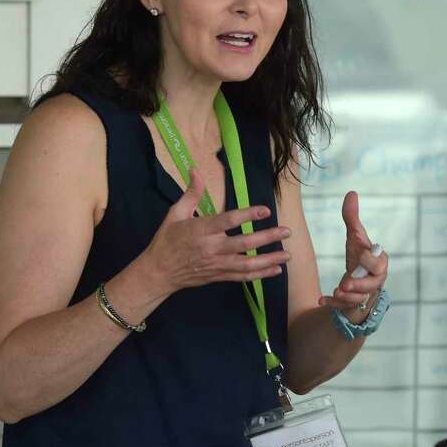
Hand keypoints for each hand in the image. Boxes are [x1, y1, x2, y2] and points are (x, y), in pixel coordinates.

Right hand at [141, 168, 291, 293]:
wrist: (158, 272)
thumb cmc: (166, 241)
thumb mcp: (175, 214)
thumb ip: (191, 193)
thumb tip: (195, 170)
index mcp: (201, 230)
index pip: (228, 221)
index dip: (248, 215)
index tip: (265, 210)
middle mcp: (212, 248)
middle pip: (244, 243)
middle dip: (268, 237)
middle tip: (287, 231)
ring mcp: (217, 264)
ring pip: (248, 263)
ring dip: (269, 259)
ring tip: (287, 254)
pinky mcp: (219, 276)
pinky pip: (243, 276)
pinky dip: (261, 274)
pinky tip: (276, 270)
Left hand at [318, 191, 388, 316]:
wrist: (356, 283)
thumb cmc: (359, 258)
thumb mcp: (355, 238)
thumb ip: (352, 218)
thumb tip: (351, 192)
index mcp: (379, 263)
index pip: (378, 262)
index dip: (369, 259)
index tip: (359, 255)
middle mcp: (375, 280)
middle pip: (373, 284)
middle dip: (360, 283)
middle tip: (345, 282)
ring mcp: (365, 295)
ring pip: (360, 299)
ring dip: (347, 296)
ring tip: (337, 290)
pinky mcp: (353, 305)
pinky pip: (345, 308)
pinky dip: (334, 304)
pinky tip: (321, 299)